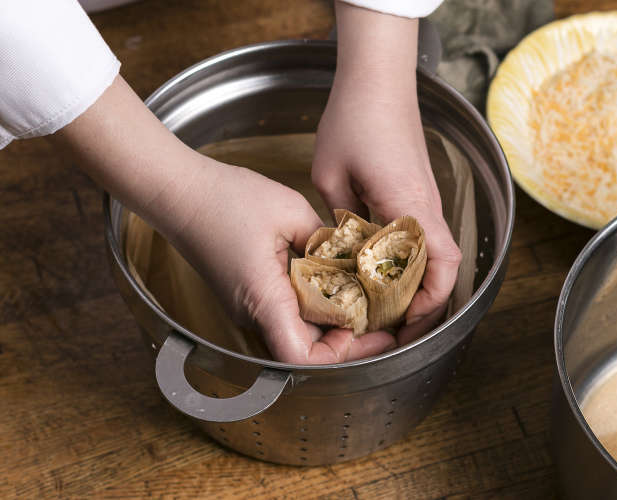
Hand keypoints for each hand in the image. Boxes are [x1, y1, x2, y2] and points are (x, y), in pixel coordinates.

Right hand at [57, 75, 395, 363]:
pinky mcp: (248, 294)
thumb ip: (326, 241)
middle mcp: (253, 312)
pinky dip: (315, 307)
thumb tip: (352, 259)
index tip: (371, 332)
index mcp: (264, 298)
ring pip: (298, 332)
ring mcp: (248, 306)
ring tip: (368, 303)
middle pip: (306, 350)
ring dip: (332, 323)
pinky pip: (287, 313)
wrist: (178, 192)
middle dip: (348, 340)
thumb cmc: (225, 199)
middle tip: (383, 321)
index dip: (341, 354)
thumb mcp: (291, 211)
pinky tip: (338, 285)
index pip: (302, 357)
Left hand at [312, 2, 461, 344]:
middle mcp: (428, 206)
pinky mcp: (419, 193)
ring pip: (436, 256)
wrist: (378, 80)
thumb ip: (338, 220)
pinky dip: (412, 262)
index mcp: (410, 206)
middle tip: (395, 327)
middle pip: (444, 268)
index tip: (407, 322)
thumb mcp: (329, 176)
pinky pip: (424, 238)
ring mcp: (427, 200)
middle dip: (424, 304)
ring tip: (389, 306)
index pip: (441, 266)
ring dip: (418, 284)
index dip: (430, 301)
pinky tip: (385, 271)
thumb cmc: (355, 120)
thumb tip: (340, 251)